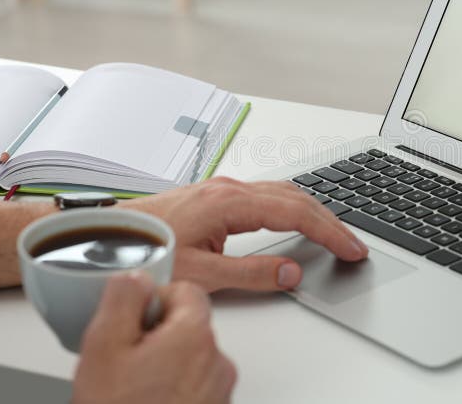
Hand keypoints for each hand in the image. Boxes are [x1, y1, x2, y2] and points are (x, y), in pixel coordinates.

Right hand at [73, 273, 235, 403]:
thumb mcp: (104, 348)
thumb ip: (123, 299)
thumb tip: (137, 276)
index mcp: (194, 335)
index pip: (185, 290)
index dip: (153, 300)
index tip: (132, 320)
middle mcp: (217, 361)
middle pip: (188, 325)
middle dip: (156, 335)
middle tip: (124, 360)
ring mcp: (219, 391)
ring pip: (191, 358)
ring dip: (165, 364)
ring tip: (132, 389)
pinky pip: (195, 387)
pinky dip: (174, 390)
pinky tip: (146, 403)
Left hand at [121, 177, 367, 291]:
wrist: (108, 233)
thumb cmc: (146, 248)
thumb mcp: (200, 273)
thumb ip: (250, 273)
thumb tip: (291, 272)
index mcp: (230, 203)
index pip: (296, 213)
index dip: (329, 232)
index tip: (351, 249)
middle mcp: (230, 189)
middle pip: (296, 197)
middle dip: (330, 220)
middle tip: (353, 244)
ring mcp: (223, 189)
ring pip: (282, 192)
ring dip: (312, 211)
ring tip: (333, 232)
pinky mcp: (216, 195)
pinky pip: (267, 194)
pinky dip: (292, 207)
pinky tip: (295, 218)